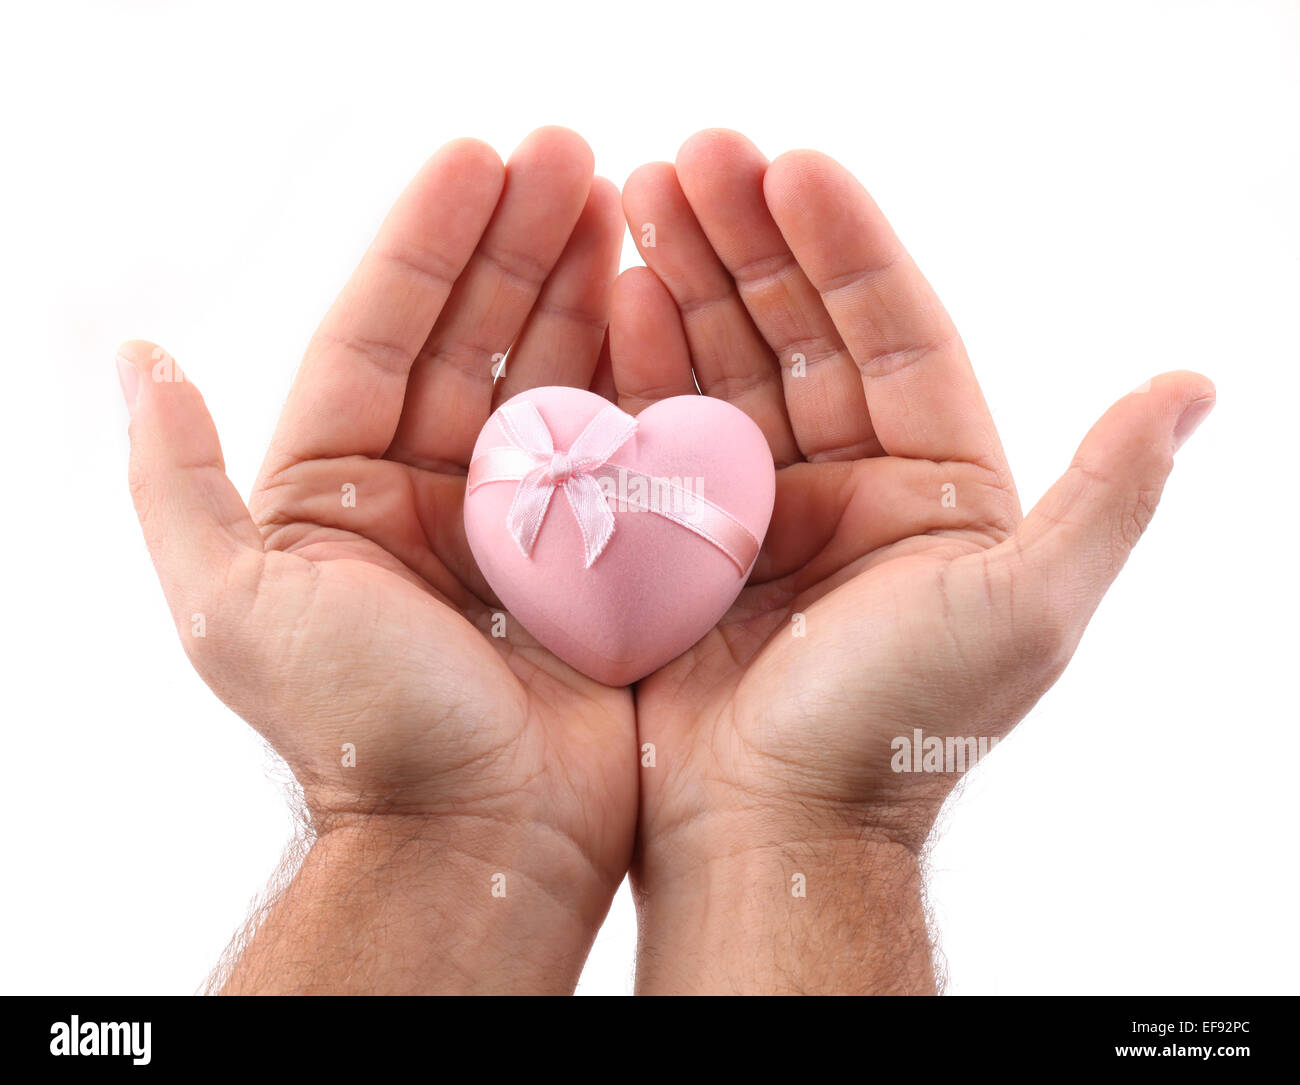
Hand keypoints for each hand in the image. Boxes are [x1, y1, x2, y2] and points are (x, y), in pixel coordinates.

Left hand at [118, 128, 634, 992]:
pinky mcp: (598, 552)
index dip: (427, 241)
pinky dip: (638, 371)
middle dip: (520, 240)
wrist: (482, 838)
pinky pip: (619, 441)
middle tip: (573, 154)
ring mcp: (521, 518)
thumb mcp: (234, 603)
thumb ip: (180, 482)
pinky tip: (656, 303)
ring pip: (550, 374)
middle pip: (474, 336)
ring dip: (581, 285)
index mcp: (341, 487)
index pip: (381, 331)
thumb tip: (138, 360)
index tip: (480, 156)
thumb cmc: (362, 728)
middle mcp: (428, 491)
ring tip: (620, 200)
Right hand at [609, 130, 1214, 992]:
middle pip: (802, 330)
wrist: (768, 825)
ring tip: (642, 193)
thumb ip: (1106, 492)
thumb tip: (1195, 385)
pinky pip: (668, 424)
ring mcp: (765, 503)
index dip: (845, 243)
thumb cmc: (895, 724)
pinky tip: (619, 288)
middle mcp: (854, 481)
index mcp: (937, 483)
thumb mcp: (1024, 605)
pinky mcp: (689, 532)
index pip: (895, 330)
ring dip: (690, 274)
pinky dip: (644, 355)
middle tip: (693, 154)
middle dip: (751, 237)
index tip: (789, 165)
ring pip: (730, 362)